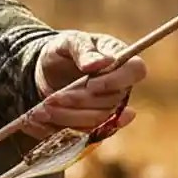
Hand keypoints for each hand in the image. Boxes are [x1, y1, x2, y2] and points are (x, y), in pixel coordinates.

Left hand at [27, 30, 146, 138]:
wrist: (47, 72)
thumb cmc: (63, 51)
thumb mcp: (68, 43)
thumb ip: (83, 50)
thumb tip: (101, 63)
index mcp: (121, 59)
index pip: (136, 71)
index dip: (116, 80)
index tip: (91, 83)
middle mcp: (121, 87)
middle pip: (112, 102)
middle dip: (80, 101)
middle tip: (51, 100)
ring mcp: (109, 108)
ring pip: (98, 121)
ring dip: (68, 117)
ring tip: (41, 111)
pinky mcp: (94, 125)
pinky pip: (85, 134)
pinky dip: (62, 129)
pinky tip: (42, 123)